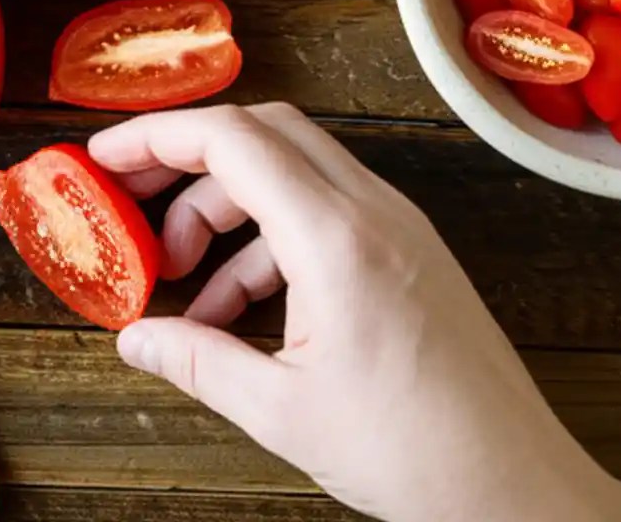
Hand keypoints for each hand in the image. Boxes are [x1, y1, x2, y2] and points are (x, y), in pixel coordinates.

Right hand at [89, 104, 620, 521]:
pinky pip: (319, 215)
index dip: (155, 136)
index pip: (232, 139)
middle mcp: (371, 213)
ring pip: (288, 173)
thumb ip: (197, 362)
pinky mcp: (405, 254)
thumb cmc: (417, 449)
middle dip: (184, 160)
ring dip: (224, 210)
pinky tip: (234, 308)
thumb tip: (136, 339)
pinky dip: (265, 244)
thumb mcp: (282, 410)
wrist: (516, 486)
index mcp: (336, 238)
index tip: (104, 155)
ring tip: (181, 277)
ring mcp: (396, 228)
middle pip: (261, 135)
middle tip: (131, 198)